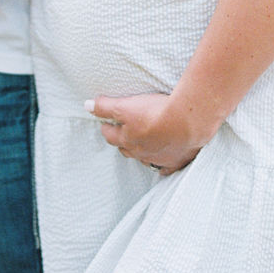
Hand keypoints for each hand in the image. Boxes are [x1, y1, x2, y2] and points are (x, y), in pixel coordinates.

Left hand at [85, 92, 215, 175]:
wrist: (186, 123)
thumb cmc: (155, 112)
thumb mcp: (126, 106)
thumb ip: (105, 106)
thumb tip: (86, 105)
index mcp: (127, 139)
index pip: (111, 135)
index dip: (107, 127)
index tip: (104, 123)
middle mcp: (141, 152)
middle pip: (126, 149)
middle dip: (122, 141)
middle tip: (122, 133)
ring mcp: (159, 158)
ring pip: (144, 158)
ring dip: (141, 152)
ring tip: (141, 145)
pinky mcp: (176, 161)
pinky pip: (166, 167)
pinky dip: (163, 164)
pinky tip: (163, 162)